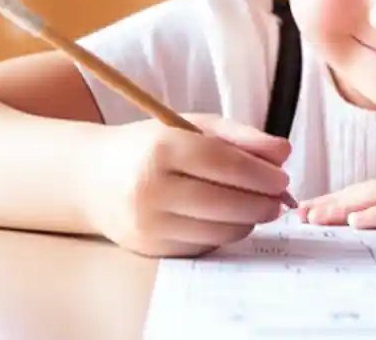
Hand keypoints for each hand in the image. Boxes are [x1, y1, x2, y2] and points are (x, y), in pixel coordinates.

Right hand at [78, 113, 290, 257]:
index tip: (282, 178)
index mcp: (162, 148)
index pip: (225, 164)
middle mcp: (151, 189)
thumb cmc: (151, 146)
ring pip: (219, 232)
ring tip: (256, 208)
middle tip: (279, 199)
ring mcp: (149, 224)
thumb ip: (240, 136)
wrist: (92, 179)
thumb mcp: (192, 126)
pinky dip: (223, 234)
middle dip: (262, 204)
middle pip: (226, 203)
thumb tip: (283, 153)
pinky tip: (227, 219)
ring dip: (247, 222)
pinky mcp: (151, 249)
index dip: (261, 174)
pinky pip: (203, 247)